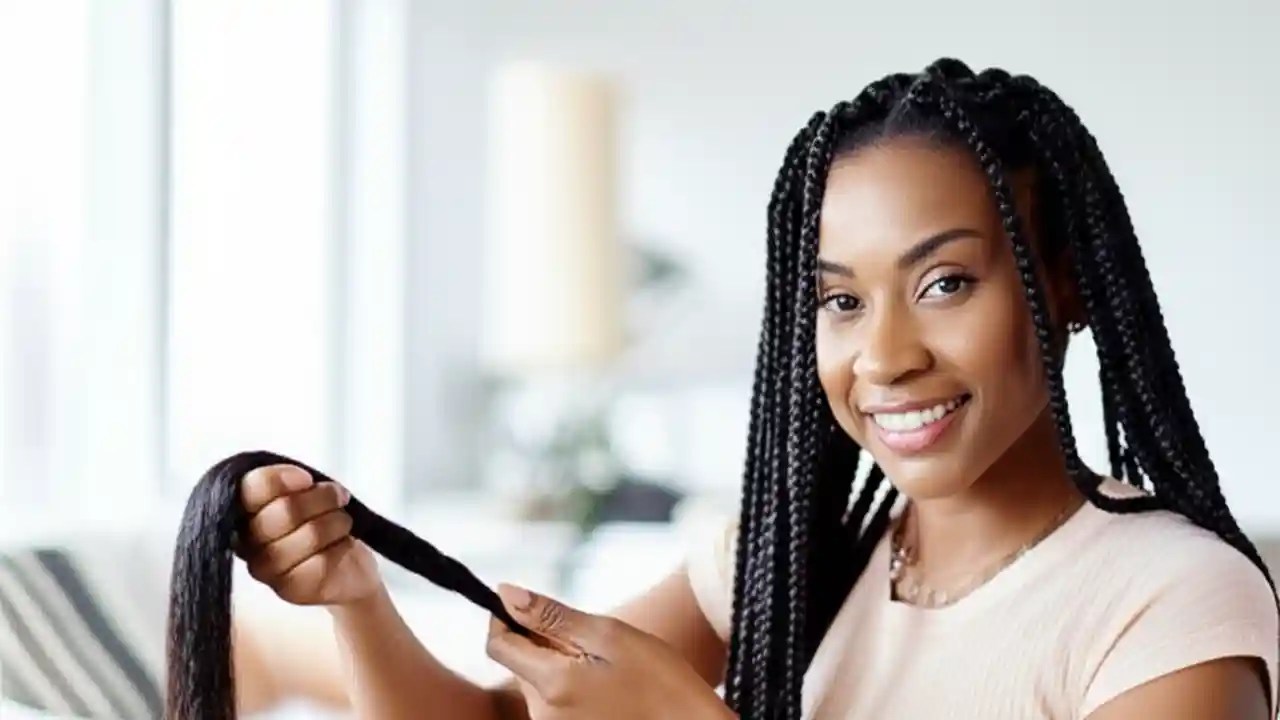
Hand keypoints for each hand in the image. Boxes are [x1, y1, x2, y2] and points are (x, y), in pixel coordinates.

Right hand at [237, 464, 382, 606]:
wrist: (348, 571)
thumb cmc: (322, 525)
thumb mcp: (307, 496)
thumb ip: (294, 485)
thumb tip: (302, 480)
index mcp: (244, 513)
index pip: (251, 488)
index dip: (281, 479)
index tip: (307, 479)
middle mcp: (248, 544)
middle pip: (286, 509)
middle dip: (322, 497)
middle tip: (339, 497)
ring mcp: (267, 570)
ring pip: (311, 533)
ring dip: (338, 521)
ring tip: (343, 523)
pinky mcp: (291, 589)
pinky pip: (323, 560)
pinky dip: (342, 546)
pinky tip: (343, 546)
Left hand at [486, 584, 735, 719]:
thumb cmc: (660, 681)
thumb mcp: (609, 634)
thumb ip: (551, 615)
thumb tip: (506, 593)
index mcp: (551, 684)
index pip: (497, 644)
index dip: (506, 618)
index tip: (529, 606)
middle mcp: (543, 715)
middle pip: (520, 663)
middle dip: (545, 642)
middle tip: (592, 640)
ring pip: (539, 681)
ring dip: (561, 664)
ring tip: (606, 667)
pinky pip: (556, 702)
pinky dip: (573, 686)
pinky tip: (607, 687)